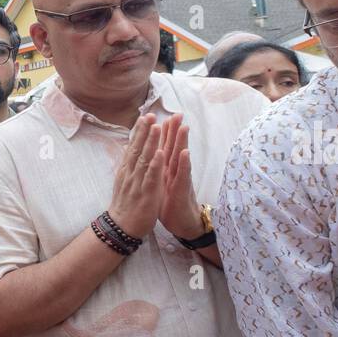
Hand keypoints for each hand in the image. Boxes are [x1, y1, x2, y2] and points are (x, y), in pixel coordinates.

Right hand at [107, 114, 168, 239]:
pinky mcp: (145, 194)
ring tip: (156, 127)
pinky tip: (159, 153)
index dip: (139, 132)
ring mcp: (137, 183)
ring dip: (150, 142)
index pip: (133, 148)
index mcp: (127, 171)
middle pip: (137, 149)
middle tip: (150, 114)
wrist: (121, 228)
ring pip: (144, 159)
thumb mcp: (124, 182)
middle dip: (144, 132)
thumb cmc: (126, 206)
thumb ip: (128, 166)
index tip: (144, 117)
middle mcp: (130, 174)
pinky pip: (151, 177)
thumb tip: (128, 149)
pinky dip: (155, 164)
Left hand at [158, 120, 201, 239]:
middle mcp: (174, 171)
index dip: (162, 133)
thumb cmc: (170, 203)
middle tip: (177, 113)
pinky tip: (186, 153)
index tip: (160, 116)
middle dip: (174, 131)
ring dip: (182, 142)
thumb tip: (151, 159)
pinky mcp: (183, 190)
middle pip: (174, 147)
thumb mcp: (160, 183)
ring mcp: (180, 179)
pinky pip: (184, 175)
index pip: (164, 147)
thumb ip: (158, 170)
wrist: (182, 223)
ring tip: (183, 126)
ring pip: (181, 158)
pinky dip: (184, 164)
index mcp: (166, 169)